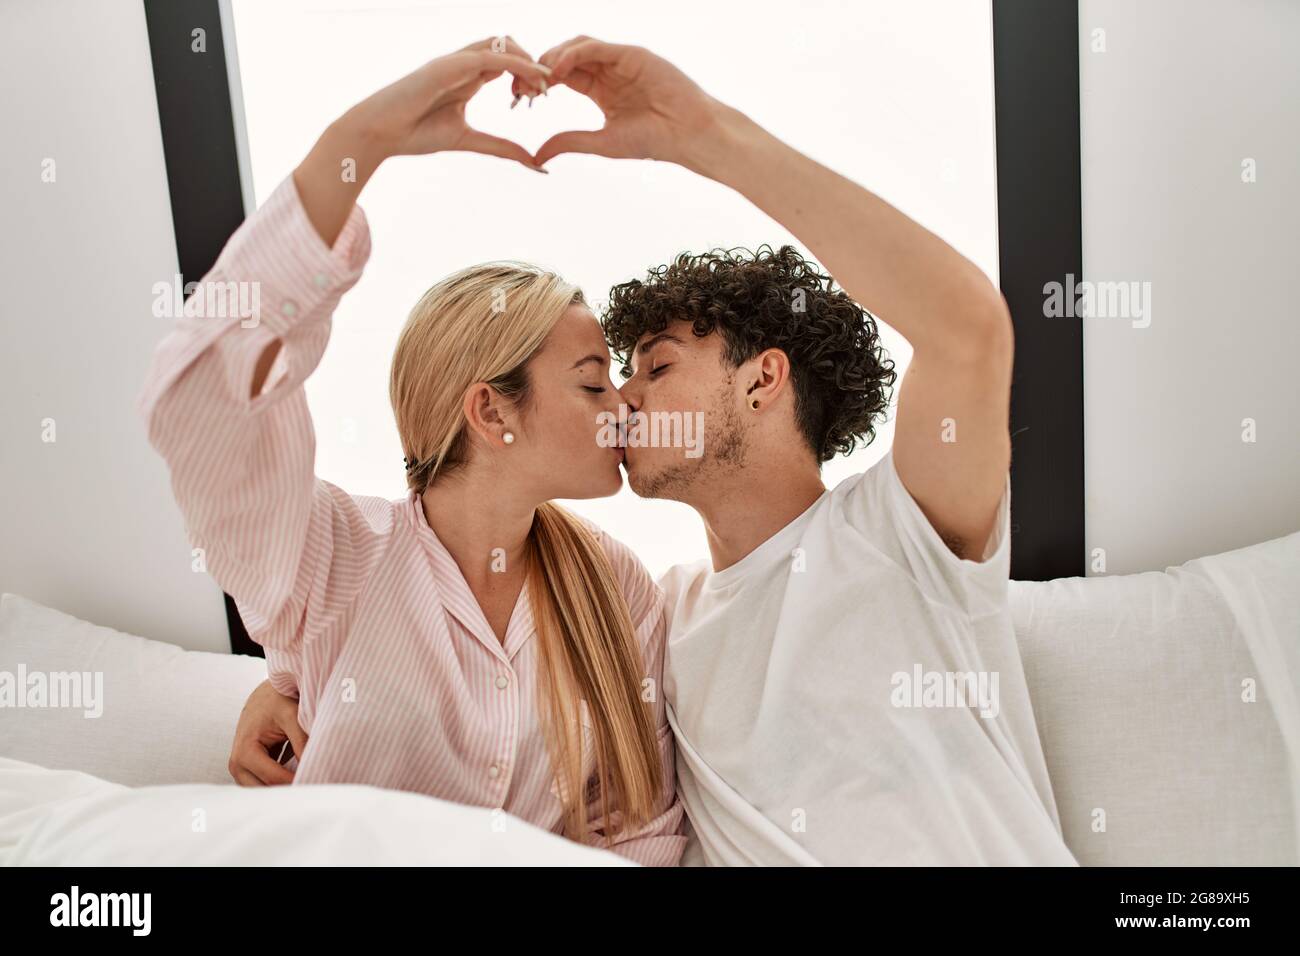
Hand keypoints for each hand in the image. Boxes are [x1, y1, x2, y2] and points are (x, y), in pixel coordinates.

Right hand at [228, 680, 308, 785]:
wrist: (265, 694)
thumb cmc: (277, 701)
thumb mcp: (291, 715)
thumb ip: (301, 740)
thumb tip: (313, 766)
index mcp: (245, 751)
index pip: (274, 778)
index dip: (298, 781)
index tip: (320, 782)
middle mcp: (237, 765)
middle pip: (266, 790)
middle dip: (290, 791)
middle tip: (317, 787)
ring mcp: (239, 770)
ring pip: (264, 792)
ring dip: (284, 790)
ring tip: (310, 784)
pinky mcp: (246, 771)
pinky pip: (263, 786)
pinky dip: (280, 786)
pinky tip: (300, 779)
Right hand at [346, 36, 552, 170]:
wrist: (380, 132)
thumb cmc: (416, 134)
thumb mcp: (469, 140)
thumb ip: (501, 147)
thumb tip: (535, 163)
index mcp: (469, 78)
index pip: (508, 63)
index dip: (530, 74)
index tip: (544, 96)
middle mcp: (464, 64)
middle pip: (509, 45)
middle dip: (532, 63)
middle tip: (545, 91)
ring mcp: (455, 61)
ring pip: (501, 43)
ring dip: (527, 58)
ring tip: (543, 83)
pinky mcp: (447, 65)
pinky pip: (487, 55)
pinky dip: (513, 61)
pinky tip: (531, 74)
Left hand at [533, 37, 724, 169]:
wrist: (688, 135)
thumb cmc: (654, 141)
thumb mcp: (602, 142)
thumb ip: (569, 141)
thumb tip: (537, 155)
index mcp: (601, 90)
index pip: (562, 77)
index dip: (540, 83)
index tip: (520, 98)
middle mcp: (609, 71)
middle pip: (565, 58)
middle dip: (540, 68)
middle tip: (521, 86)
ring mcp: (621, 60)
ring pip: (577, 46)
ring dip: (554, 58)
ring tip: (539, 79)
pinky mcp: (632, 54)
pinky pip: (596, 47)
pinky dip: (573, 54)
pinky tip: (559, 70)